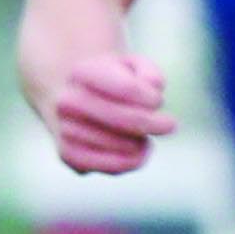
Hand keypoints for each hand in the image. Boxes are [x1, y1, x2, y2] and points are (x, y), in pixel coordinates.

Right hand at [48, 52, 174, 174]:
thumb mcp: (134, 66)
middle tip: (169, 124)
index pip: (129, 89)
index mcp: (81, 73)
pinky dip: (134, 161)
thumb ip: (149, 73)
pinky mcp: (69, 156)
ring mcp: (65, 130)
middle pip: (127, 120)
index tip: (157, 100)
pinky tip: (135, 149)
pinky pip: (114, 167)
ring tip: (136, 132)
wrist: (76, 100)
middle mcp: (66, 102)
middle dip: (156, 124)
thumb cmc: (113, 82)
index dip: (153, 98)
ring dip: (142, 141)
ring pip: (126, 146)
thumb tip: (152, 90)